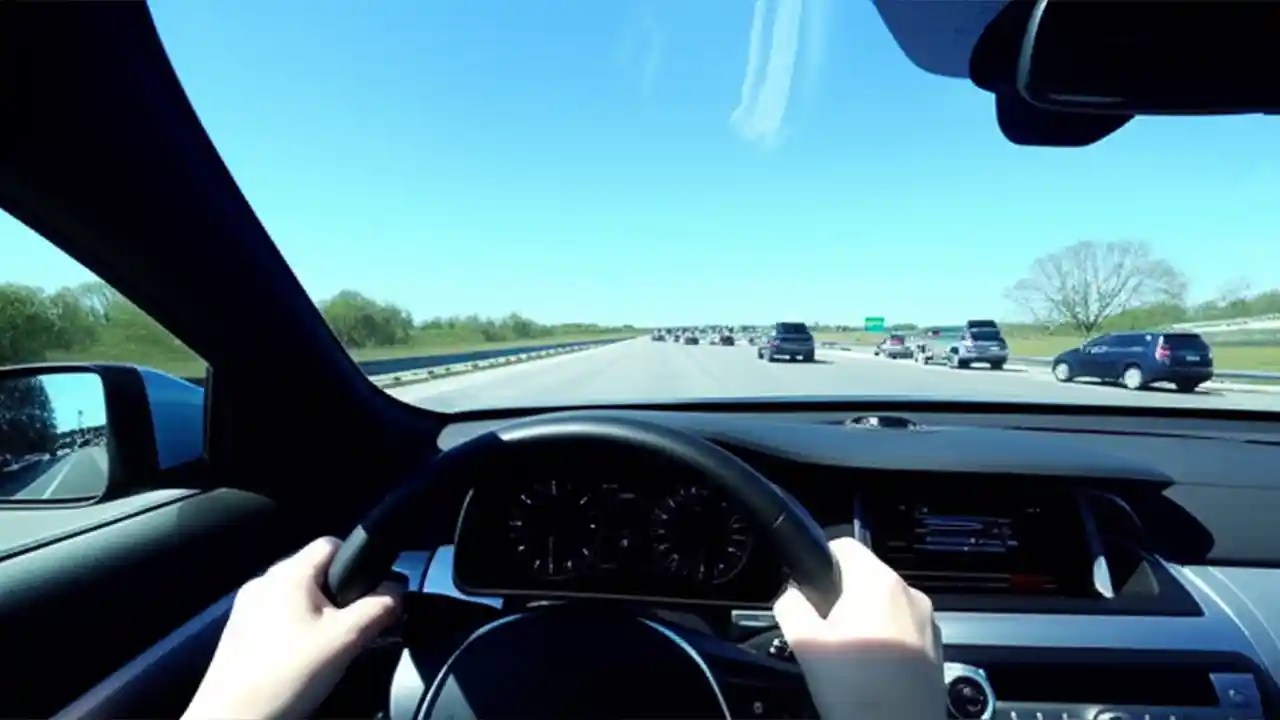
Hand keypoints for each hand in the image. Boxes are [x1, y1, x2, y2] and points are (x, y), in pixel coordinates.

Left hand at [183, 537, 402, 719]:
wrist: (234, 718)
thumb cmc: (287, 675)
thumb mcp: (346, 639)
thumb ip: (378, 609)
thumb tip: (396, 593)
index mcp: (288, 573)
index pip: (332, 544)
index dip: (358, 564)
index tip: (371, 594)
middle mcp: (263, 582)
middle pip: (315, 573)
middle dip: (340, 597)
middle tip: (354, 629)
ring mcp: (246, 608)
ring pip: (297, 598)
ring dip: (318, 617)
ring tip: (329, 649)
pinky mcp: (238, 633)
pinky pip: (277, 619)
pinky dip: (295, 632)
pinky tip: (302, 660)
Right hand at [773, 537, 942, 719]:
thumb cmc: (853, 688)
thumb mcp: (805, 643)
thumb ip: (790, 606)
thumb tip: (791, 594)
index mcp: (878, 582)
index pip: (844, 545)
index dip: (820, 561)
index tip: (809, 591)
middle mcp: (910, 593)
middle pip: (866, 577)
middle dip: (843, 598)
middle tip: (825, 632)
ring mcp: (929, 622)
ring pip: (886, 605)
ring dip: (866, 620)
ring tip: (849, 656)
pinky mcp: (937, 648)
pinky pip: (904, 629)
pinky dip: (887, 640)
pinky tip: (874, 671)